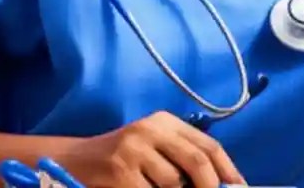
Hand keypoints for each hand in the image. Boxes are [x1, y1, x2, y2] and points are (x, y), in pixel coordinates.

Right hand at [55, 111, 244, 187]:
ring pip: (174, 184)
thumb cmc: (122, 161)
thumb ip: (183, 161)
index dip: (228, 171)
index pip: (209, 146)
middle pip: (198, 161)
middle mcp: (151, 130)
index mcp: (165, 122)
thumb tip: (223, 185)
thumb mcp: (154, 149)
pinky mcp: (120, 171)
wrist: (74, 162)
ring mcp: (134, 150)